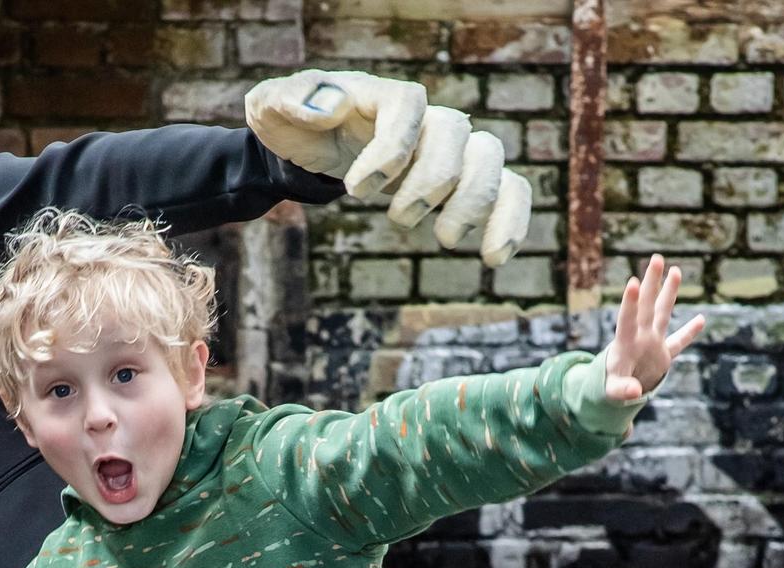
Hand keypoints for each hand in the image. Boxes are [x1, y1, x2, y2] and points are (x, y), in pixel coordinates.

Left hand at [245, 69, 531, 266]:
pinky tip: (495, 257)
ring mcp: (448, 147)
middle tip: (397, 219)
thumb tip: (330, 109)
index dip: (390, 149)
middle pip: (456, 133)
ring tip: (446, 239)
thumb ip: (290, 100)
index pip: (408, 105)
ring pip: (490, 158)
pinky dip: (511, 218)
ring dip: (475, 202)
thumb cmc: (295, 123)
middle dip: (430, 183)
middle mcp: (425, 116)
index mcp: (382, 95)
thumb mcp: (273, 107)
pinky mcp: (461, 179)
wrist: (311, 143)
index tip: (356, 189)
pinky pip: (508, 188)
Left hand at [605, 254, 706, 401]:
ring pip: (663, 313)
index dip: (630, 303)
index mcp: (625, 344)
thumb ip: (622, 390)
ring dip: (669, 292)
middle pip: (647, 306)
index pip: (627, 319)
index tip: (634, 282)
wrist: (615, 389)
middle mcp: (640, 336)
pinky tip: (701, 320)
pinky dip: (689, 333)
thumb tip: (634, 392)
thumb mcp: (613, 392)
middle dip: (652, 283)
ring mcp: (652, 342)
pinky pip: (678, 342)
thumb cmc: (609, 388)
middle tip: (656, 258)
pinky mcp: (662, 354)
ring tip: (676, 270)